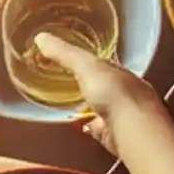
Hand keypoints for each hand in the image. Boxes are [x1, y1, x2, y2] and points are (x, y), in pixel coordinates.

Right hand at [34, 33, 166, 155]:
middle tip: (70, 81)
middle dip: (90, 84)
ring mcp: (123, 116)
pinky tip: (81, 126)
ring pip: (104, 108)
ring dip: (91, 106)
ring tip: (73, 105)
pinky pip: (100, 129)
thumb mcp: (85, 66)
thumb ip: (65, 53)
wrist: (132, 130)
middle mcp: (126, 93)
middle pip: (105, 86)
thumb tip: (41, 37)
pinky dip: (90, 126)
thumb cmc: (115, 92)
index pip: (104, 63)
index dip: (86, 61)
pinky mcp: (116, 136)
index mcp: (122, 72)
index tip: (71, 59)